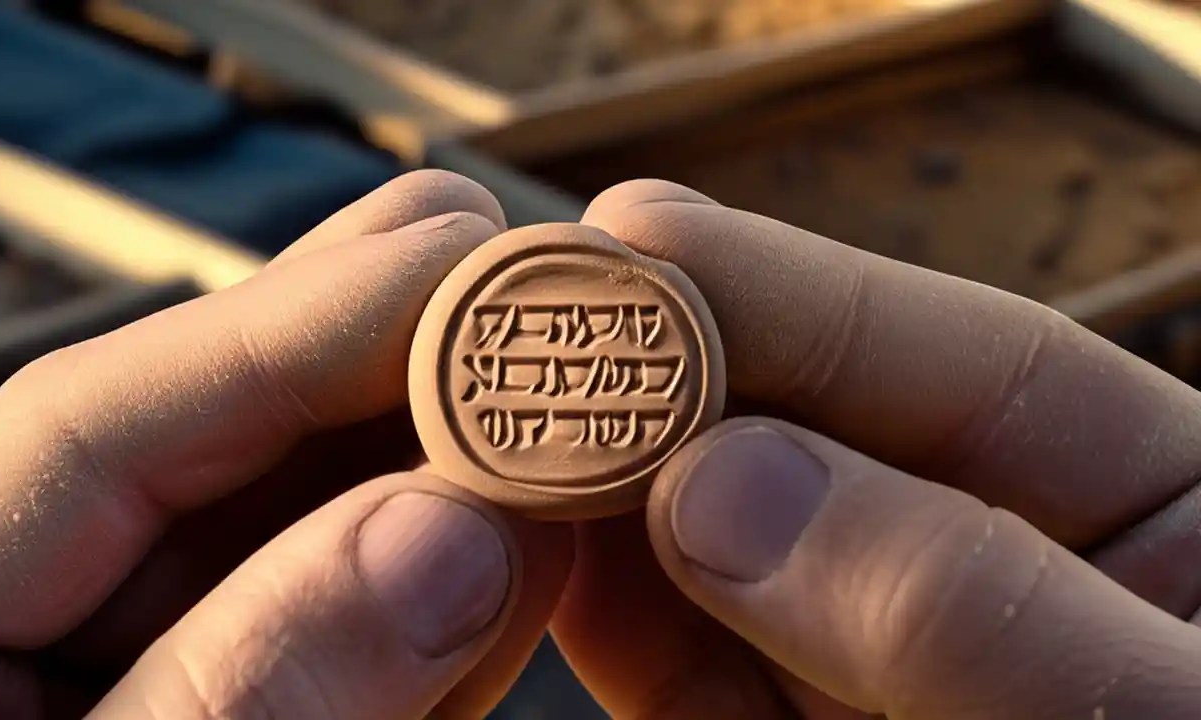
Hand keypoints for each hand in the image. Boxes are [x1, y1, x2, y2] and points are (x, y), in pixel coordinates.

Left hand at [0, 171, 572, 718]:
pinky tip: (538, 546)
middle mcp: (44, 623)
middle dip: (382, 361)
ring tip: (565, 401)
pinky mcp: (267, 708)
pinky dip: (460, 594)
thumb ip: (245, 687)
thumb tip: (452, 535)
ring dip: (450, 472)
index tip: (456, 259)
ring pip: (314, 530)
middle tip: (525, 274)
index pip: (89, 420)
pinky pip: (366, 632)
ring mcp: (162, 666)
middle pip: (221, 449)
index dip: (288, 320)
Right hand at [553, 180, 1200, 717]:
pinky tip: (541, 560)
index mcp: (1154, 528)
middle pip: (821, 447)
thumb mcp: (1157, 714)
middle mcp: (994, 582)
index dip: (797, 289)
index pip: (973, 369)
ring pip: (729, 559)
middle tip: (542, 317)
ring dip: (612, 492)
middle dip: (677, 380)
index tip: (643, 233)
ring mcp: (879, 675)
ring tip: (507, 430)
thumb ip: (970, 602)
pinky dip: (606, 619)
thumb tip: (727, 485)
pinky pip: (684, 680)